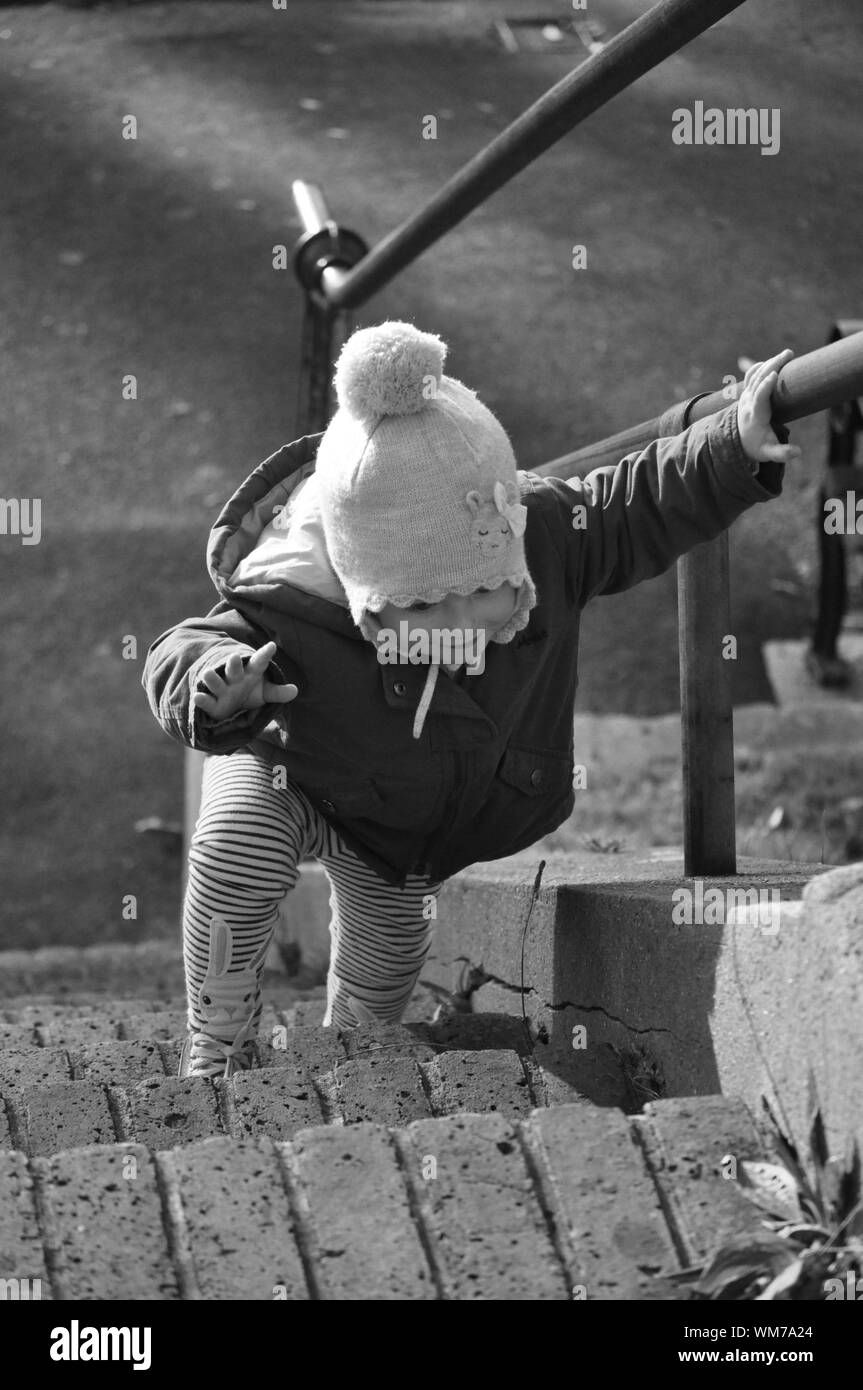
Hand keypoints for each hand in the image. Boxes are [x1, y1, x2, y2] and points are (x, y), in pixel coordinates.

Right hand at [192, 641, 297, 721]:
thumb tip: (295, 691)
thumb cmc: (248, 692)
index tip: (272, 646)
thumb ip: (277, 692)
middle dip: (233, 664)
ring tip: (207, 673)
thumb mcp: (264, 692)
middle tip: (234, 657)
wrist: (228, 702)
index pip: (259, 663)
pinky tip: (197, 696)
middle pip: (233, 669)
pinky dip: (202, 699)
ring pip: (215, 682)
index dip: (265, 655)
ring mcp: (221, 689)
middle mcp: (234, 678)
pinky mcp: (213, 704)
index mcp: (250, 673)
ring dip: (212, 678)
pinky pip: (207, 701)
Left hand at [736, 349, 801, 465]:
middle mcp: (748, 403)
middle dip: (772, 365)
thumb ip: (782, 454)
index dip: (765, 386)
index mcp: (755, 416)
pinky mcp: (747, 393)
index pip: (758, 398)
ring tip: (787, 354)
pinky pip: (751, 376)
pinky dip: (761, 366)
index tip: (774, 374)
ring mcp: (746, 396)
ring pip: (755, 375)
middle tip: (789, 354)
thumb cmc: (757, 447)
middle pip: (758, 380)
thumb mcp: (769, 453)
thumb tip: (798, 452)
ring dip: (770, 362)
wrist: (738, 442)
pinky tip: (772, 361)